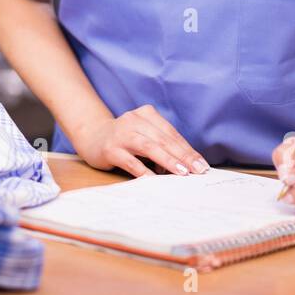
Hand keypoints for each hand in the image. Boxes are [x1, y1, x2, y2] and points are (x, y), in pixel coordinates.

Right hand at [72, 105, 208, 177]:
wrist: (92, 137)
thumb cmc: (125, 139)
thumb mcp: (144, 135)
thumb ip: (162, 146)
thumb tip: (186, 166)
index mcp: (147, 114)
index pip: (171, 133)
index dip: (188, 149)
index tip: (202, 164)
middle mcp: (134, 120)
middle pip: (163, 139)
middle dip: (183, 156)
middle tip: (198, 170)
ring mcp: (121, 134)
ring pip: (150, 147)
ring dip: (168, 161)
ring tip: (182, 173)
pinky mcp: (110, 149)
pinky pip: (131, 161)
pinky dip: (145, 171)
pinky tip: (156, 180)